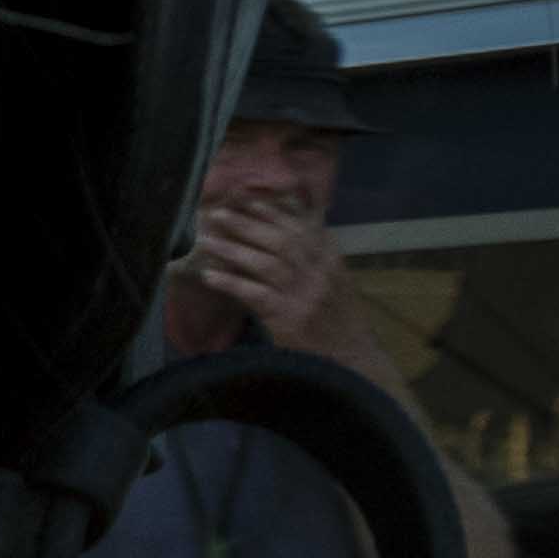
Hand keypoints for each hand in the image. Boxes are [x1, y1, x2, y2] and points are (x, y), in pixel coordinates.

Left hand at [180, 190, 368, 359]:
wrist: (351, 357)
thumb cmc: (338, 319)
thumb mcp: (335, 281)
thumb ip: (317, 254)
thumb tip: (299, 224)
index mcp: (331, 261)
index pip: (303, 228)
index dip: (275, 213)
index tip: (250, 200)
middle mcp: (319, 273)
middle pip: (282, 241)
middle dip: (248, 225)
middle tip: (219, 213)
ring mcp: (305, 295)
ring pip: (266, 264)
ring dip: (233, 250)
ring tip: (207, 241)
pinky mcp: (290, 318)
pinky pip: (255, 295)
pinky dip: (232, 283)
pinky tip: (210, 276)